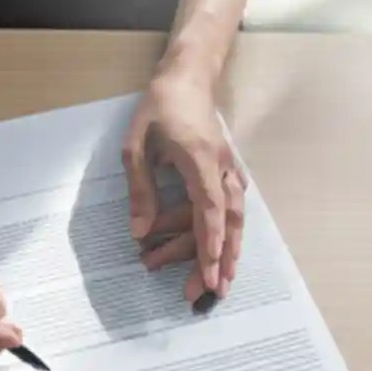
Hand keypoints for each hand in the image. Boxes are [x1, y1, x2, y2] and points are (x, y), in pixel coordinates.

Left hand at [123, 68, 245, 302]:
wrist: (187, 78)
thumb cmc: (159, 108)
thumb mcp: (136, 146)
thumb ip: (140, 190)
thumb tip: (139, 233)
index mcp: (199, 159)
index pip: (209, 208)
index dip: (210, 242)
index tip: (211, 271)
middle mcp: (221, 167)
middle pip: (227, 220)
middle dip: (222, 259)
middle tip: (211, 292)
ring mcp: (229, 168)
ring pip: (235, 216)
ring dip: (230, 250)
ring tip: (224, 281)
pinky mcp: (228, 170)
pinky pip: (233, 206)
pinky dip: (230, 231)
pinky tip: (227, 250)